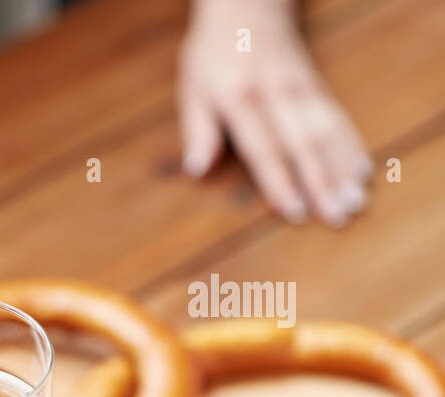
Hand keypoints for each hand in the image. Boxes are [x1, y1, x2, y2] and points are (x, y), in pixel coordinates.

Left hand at [179, 0, 371, 226]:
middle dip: (322, 182)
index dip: (280, 181)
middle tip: (338, 216)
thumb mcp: (193, 86)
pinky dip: (351, 145)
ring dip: (343, 168)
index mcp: (241, 97)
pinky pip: (338, 117)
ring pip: (328, 131)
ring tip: (356, 201)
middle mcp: (277, 93)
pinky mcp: (316, 85)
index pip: (264, 147)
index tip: (295, 212)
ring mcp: (302, 88)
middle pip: (304, 143)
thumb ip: (197, 128)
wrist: (249, 3)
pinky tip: (362, 170)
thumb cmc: (213, 52)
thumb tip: (195, 170)